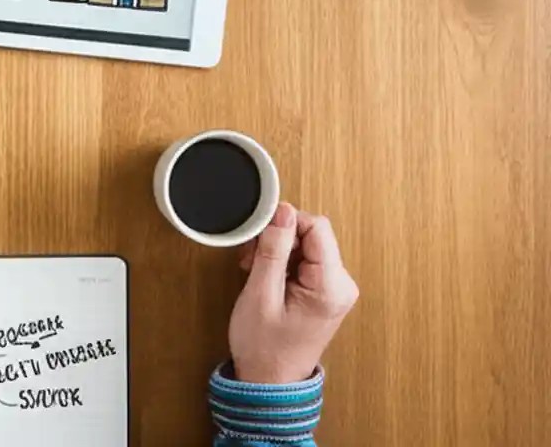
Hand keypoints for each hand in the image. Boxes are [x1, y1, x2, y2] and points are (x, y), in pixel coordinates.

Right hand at [228, 203, 358, 383]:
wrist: (269, 381)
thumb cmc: (265, 348)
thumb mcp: (260, 295)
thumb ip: (273, 250)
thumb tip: (282, 212)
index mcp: (331, 286)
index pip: (317, 227)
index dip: (285, 223)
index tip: (259, 233)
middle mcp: (341, 284)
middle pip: (311, 234)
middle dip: (277, 238)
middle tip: (252, 258)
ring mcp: (334, 287)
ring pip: (305, 245)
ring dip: (276, 250)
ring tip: (255, 270)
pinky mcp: (323, 290)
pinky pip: (304, 260)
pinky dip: (281, 261)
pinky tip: (264, 275)